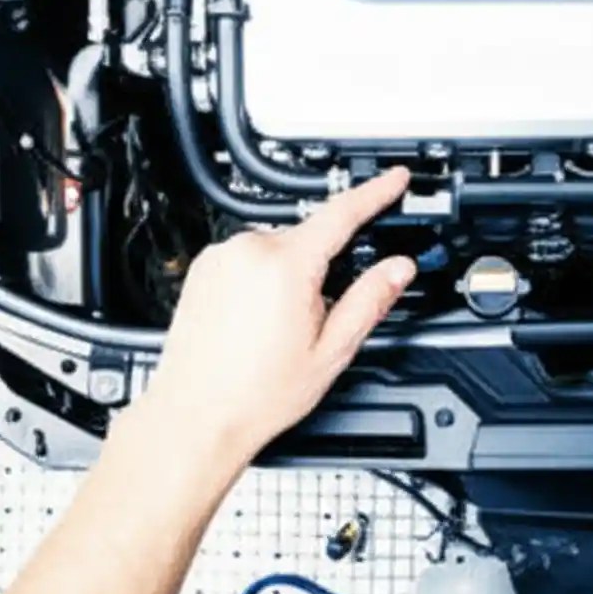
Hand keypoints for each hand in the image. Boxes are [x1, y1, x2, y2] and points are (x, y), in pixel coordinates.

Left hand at [121, 168, 416, 466]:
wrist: (194, 416)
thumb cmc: (254, 393)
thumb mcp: (331, 350)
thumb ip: (369, 299)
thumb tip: (398, 268)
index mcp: (285, 265)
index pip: (343, 213)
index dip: (376, 192)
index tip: (395, 178)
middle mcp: (248, 250)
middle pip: (310, 239)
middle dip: (325, 269)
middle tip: (319, 322)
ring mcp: (221, 258)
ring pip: (279, 251)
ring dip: (292, 277)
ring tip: (279, 332)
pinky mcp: (204, 269)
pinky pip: (250, 261)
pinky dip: (264, 282)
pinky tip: (256, 324)